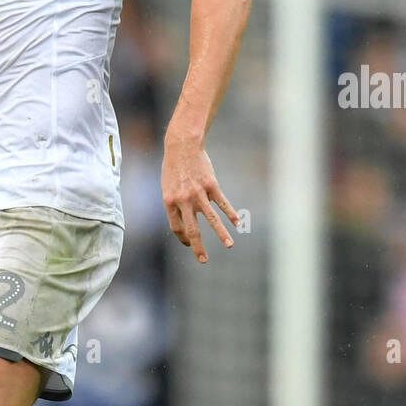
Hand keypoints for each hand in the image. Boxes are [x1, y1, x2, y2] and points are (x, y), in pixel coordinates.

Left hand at [161, 139, 238, 264]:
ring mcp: (198, 193)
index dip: (183, 238)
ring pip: (211, 219)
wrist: (182, 146)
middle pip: (191, 229)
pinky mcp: (211, 185)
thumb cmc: (174, 168)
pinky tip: (238, 223)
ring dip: (221, 234)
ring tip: (229, 246)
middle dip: (197, 247)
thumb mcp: (167, 187)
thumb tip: (182, 222)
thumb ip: (175, 205)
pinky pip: (222, 203)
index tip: (189, 244)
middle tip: (203, 259)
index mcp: (170, 202)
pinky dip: (231, 214)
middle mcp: (184, 200)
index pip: (177, 228)